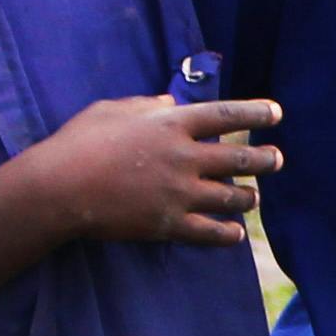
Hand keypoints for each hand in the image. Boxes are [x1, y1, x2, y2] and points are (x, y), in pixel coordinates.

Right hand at [19, 95, 281, 246]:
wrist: (58, 188)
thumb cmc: (78, 143)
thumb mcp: (110, 110)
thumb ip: (144, 104)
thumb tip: (169, 101)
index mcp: (171, 124)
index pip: (226, 115)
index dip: (256, 114)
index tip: (276, 114)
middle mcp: (184, 157)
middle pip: (241, 158)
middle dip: (266, 159)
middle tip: (277, 159)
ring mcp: (179, 193)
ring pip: (233, 197)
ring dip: (248, 196)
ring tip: (252, 196)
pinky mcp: (169, 224)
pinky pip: (211, 232)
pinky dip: (228, 234)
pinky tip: (234, 233)